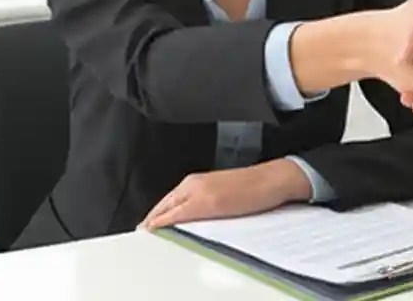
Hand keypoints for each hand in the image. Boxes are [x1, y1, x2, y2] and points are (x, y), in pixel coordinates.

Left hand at [140, 159, 311, 229]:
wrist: (270, 179)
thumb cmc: (253, 187)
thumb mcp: (222, 193)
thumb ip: (205, 201)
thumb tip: (192, 217)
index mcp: (197, 181)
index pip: (169, 199)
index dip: (156, 213)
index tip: (148, 225)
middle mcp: (194, 183)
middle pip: (164, 204)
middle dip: (151, 218)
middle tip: (141, 231)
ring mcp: (199, 191)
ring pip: (167, 208)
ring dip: (156, 221)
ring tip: (147, 233)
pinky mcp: (206, 202)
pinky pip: (178, 213)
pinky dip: (165, 221)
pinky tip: (158, 228)